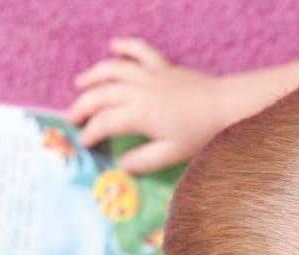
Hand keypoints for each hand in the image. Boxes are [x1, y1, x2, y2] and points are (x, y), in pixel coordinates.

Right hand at [66, 38, 225, 173]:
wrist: (226, 106)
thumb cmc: (201, 133)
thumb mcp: (172, 154)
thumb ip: (144, 161)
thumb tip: (122, 165)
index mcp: (139, 114)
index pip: (104, 122)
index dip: (91, 133)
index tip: (85, 143)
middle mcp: (139, 90)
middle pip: (100, 94)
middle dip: (82, 106)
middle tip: (72, 118)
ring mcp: (150, 74)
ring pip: (113, 68)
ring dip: (93, 75)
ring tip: (80, 84)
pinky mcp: (163, 65)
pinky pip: (140, 49)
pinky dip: (126, 46)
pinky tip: (114, 46)